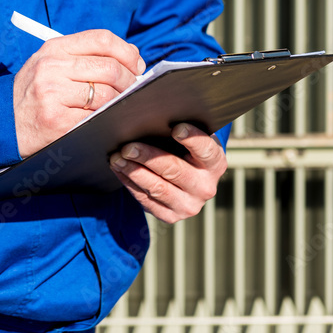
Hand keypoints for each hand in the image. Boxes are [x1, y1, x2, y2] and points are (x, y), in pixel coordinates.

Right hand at [14, 30, 144, 158]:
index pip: (102, 39)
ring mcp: (53, 94)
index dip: (127, 52)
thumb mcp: (50, 64)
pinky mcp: (57, 120)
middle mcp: (52, 67)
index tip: (136, 65)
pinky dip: (105, 119)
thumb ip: (84, 57)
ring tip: (117, 106)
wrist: (2, 122)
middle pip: (110, 68)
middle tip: (132, 90)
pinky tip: (102, 119)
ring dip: (119, 102)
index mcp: (54, 48)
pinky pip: (95, 117)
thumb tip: (131, 61)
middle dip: (130, 81)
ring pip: (106, 94)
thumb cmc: (35, 93)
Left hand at [109, 123, 226, 222]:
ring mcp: (188, 205)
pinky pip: (146, 200)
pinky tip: (119, 170)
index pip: (206, 151)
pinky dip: (129, 183)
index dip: (192, 139)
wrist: (186, 180)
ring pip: (157, 188)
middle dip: (148, 157)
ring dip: (134, 172)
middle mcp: (205, 187)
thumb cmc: (184, 150)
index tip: (176, 128)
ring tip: (117, 158)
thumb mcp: (190, 138)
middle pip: (175, 170)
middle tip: (128, 147)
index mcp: (215, 164)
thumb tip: (152, 116)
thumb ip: (179, 128)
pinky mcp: (170, 216)